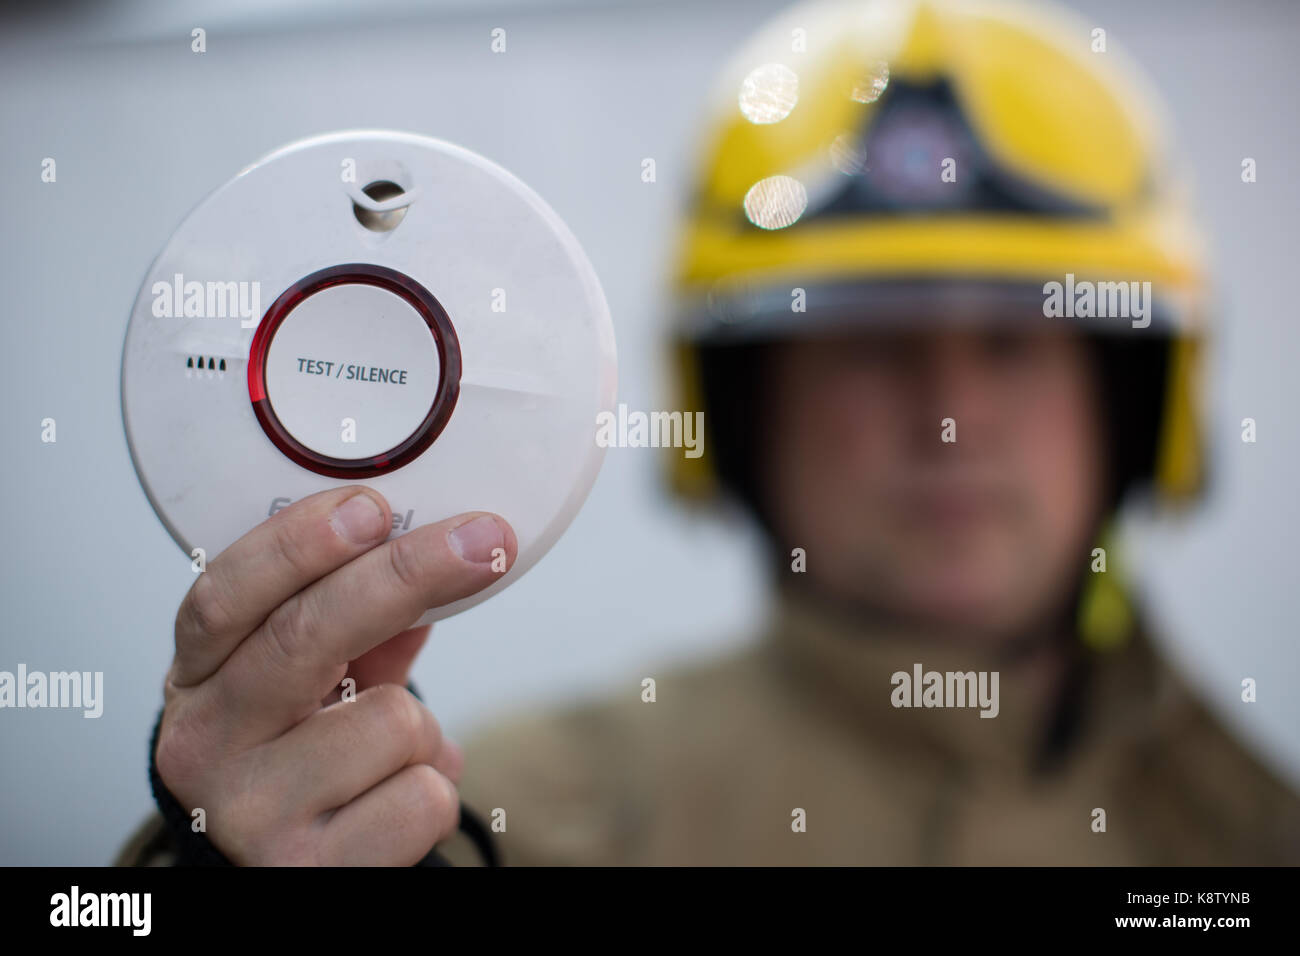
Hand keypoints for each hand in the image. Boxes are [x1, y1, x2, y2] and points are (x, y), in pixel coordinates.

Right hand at [153, 486, 515, 864]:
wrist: (294, 868)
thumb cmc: (307, 754)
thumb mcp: (315, 680)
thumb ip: (360, 617)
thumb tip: (445, 546)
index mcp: (197, 678)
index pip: (224, 597)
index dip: (296, 544)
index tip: (371, 506)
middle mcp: (204, 743)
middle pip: (303, 635)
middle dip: (405, 574)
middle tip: (484, 538)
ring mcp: (249, 812)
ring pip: (391, 720)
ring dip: (420, 732)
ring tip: (387, 759)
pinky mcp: (307, 870)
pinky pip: (422, 795)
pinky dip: (432, 788)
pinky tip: (393, 802)